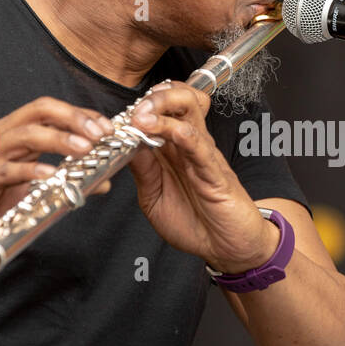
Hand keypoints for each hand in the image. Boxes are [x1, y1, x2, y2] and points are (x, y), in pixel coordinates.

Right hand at [0, 96, 115, 258]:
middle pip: (41, 111)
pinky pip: (7, 170)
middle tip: (101, 133)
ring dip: (59, 139)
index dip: (82, 114)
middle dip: (75, 118)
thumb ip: (65, 183)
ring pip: (27, 134)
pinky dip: (31, 170)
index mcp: (14, 135)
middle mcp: (1, 137)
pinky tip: (52, 175)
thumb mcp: (30, 193)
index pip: (52, 111)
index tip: (109, 127)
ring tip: (85, 149)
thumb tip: (104, 183)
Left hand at [125, 80, 278, 272]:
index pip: (159, 111)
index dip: (138, 106)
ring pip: (189, 113)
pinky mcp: (215, 173)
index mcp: (172, 151)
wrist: (227, 248)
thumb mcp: (154, 199)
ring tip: (141, 116)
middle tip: (134, 110)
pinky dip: (183, 133)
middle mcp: (188, 146)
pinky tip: (170, 131)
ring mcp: (202, 156)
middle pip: (177, 100)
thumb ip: (142, 172)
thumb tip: (124, 144)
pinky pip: (199, 145)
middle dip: (154, 97)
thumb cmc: (195, 223)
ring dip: (163, 107)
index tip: (117, 117)